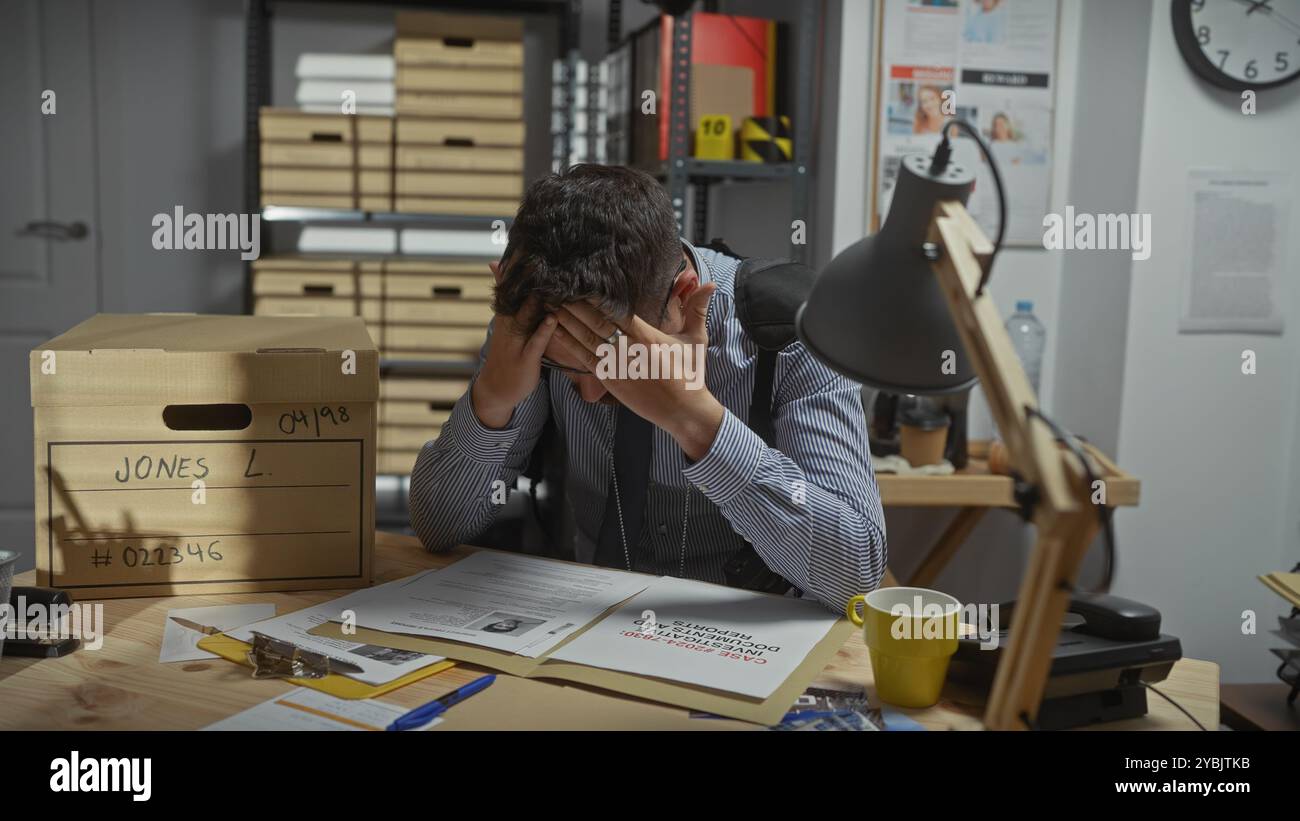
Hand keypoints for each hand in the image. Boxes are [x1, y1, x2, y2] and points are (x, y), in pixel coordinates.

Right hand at [470, 261, 556, 428]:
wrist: (496, 389)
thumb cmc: (510, 353)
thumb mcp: (510, 324)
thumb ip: (516, 300)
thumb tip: (509, 274)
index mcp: (508, 314)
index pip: (512, 284)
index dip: (518, 265)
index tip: (528, 242)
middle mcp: (509, 324)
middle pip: (518, 295)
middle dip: (528, 276)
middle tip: (540, 253)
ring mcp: (516, 341)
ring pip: (526, 317)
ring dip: (537, 299)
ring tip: (551, 281)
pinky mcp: (525, 359)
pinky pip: (535, 343)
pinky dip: (544, 330)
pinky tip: (553, 319)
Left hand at [553, 282, 723, 459]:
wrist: (685, 411)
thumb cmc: (691, 375)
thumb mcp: (696, 339)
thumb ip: (697, 309)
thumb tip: (711, 282)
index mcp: (648, 336)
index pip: (618, 311)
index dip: (598, 297)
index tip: (583, 282)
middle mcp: (630, 350)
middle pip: (597, 322)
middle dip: (577, 306)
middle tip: (558, 288)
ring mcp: (618, 367)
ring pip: (587, 340)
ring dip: (568, 322)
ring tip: (551, 305)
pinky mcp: (611, 381)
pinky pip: (585, 360)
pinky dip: (569, 346)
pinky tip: (556, 333)